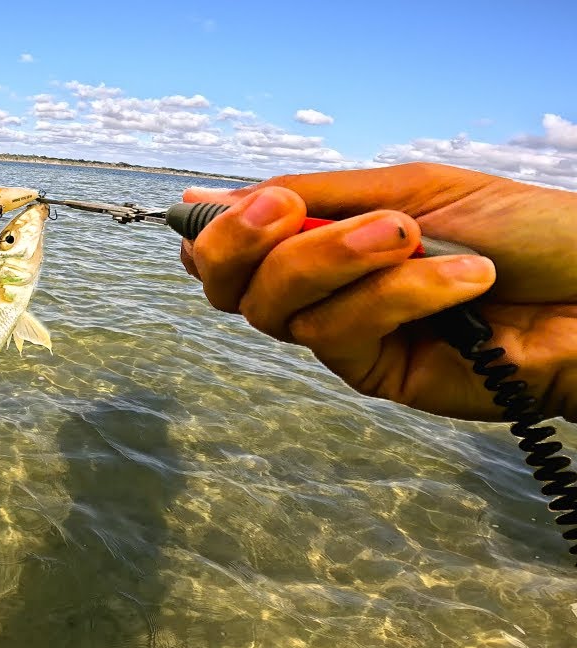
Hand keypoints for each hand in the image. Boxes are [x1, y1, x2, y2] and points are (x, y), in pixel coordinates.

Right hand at [178, 162, 576, 420]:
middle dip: (246, 246)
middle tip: (288, 212)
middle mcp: (321, 292)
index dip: (218, 233)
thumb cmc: (520, 232)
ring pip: (280, 310)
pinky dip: (397, 296)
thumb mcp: (405, 190)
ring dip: (338, 259)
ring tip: (409, 235)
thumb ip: (313, 199)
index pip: (230, 249)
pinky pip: (341, 336)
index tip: (260, 205)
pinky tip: (462, 281)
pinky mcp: (376, 375)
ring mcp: (345, 336)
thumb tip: (210, 200)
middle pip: (233, 288)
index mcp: (320, 240)